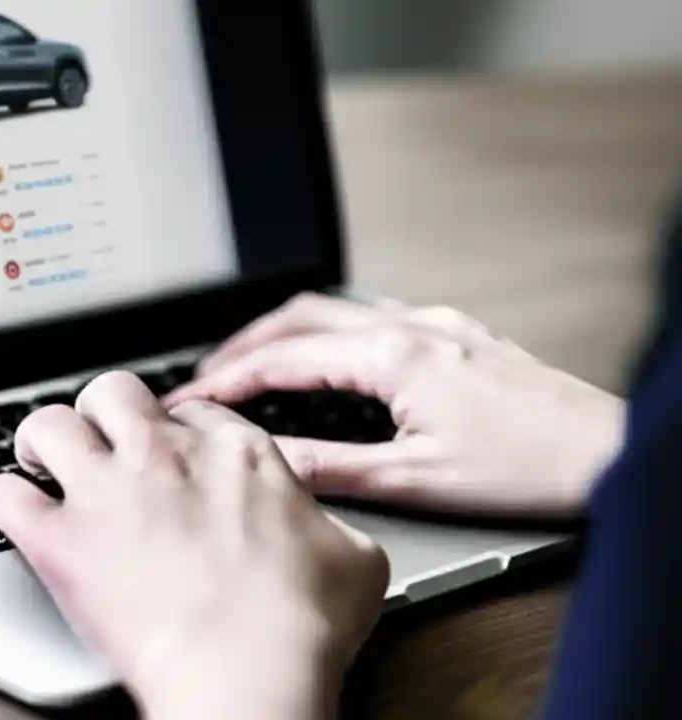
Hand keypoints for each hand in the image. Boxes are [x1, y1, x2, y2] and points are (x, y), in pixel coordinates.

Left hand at [0, 372, 388, 719]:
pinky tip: (11, 513)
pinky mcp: (60, 541)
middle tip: (103, 448)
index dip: (174, 435)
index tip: (171, 461)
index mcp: (233, 452)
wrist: (249, 669)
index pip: (189, 411)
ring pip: (47, 422)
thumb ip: (328, 526)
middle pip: (112, 392)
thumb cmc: (304, 622)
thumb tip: (327, 534)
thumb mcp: (354, 558)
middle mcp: (163, 456)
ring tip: (43, 464)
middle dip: (103, 415)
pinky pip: (0, 494)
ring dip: (41, 442)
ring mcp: (106, 492)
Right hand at [166, 293, 625, 517]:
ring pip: (338, 310)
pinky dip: (331, 334)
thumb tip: (267, 464)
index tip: (193, 398)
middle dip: (244, 341)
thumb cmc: (529, 466)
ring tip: (255, 365)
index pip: (284, 358)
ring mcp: (440, 325)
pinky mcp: (461, 335)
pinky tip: (331, 363)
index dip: (228, 378)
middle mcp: (414, 327)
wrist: (611, 453)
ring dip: (287, 333)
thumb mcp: (414, 480)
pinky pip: (375, 317)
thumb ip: (330, 467)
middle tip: (207, 373)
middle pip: (301, 314)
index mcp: (395, 356)